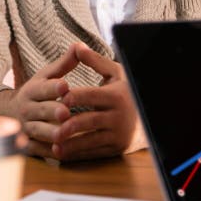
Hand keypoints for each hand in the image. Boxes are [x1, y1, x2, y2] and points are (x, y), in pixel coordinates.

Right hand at [0, 48, 80, 157]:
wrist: (7, 112)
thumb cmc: (36, 92)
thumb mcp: (45, 76)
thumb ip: (64, 64)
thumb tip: (80, 45)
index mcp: (33, 90)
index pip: (43, 88)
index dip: (53, 87)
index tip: (65, 85)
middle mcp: (28, 108)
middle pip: (40, 110)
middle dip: (52, 111)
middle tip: (65, 112)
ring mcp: (26, 126)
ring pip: (37, 130)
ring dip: (49, 133)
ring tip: (62, 134)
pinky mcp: (26, 142)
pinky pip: (34, 148)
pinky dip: (44, 151)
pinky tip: (57, 152)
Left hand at [52, 43, 139, 160]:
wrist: (149, 117)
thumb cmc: (125, 90)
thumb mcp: (115, 73)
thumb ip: (95, 61)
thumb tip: (77, 46)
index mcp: (116, 95)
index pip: (92, 96)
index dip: (75, 97)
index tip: (59, 98)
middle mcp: (119, 116)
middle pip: (90, 120)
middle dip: (70, 124)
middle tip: (52, 126)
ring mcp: (119, 134)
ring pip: (91, 140)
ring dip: (72, 143)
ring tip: (53, 144)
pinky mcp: (117, 148)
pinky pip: (95, 152)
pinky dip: (78, 154)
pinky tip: (63, 153)